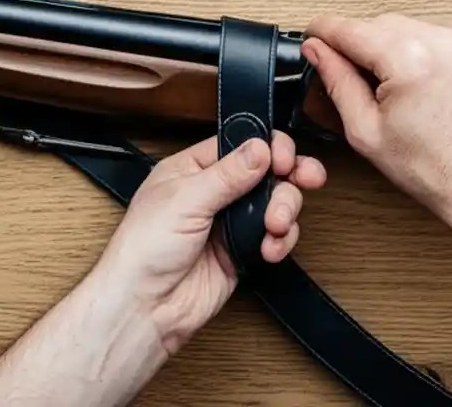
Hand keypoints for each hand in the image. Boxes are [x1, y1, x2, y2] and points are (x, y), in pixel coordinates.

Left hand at [99, 133, 325, 353]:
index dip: (269, 147)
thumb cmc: (144, 250)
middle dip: (290, 175)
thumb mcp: (184, 199)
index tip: (285, 158)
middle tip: (307, 178)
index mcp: (193, 169)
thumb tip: (262, 147)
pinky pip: (276, 236)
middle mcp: (214, 192)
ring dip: (285, 210)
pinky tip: (270, 249)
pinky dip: (281, 241)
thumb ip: (228, 174)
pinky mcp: (243, 251)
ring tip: (276, 225)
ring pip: (277, 202)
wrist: (146, 307)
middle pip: (267, 171)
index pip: (241, 144)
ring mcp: (230, 222)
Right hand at [302, 14, 451, 237]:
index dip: (324, 31)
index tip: (312, 35)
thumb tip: (317, 50)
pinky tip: (421, 87)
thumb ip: (337, 81)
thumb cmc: (432, 170)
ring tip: (391, 87)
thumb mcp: (366, 130)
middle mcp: (445, 43)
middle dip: (361, 43)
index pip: (352, 28)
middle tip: (349, 73)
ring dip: (392, 47)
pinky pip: (441, 41)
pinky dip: (424, 55)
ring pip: (412, 29)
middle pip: (382, 23)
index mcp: (411, 60)